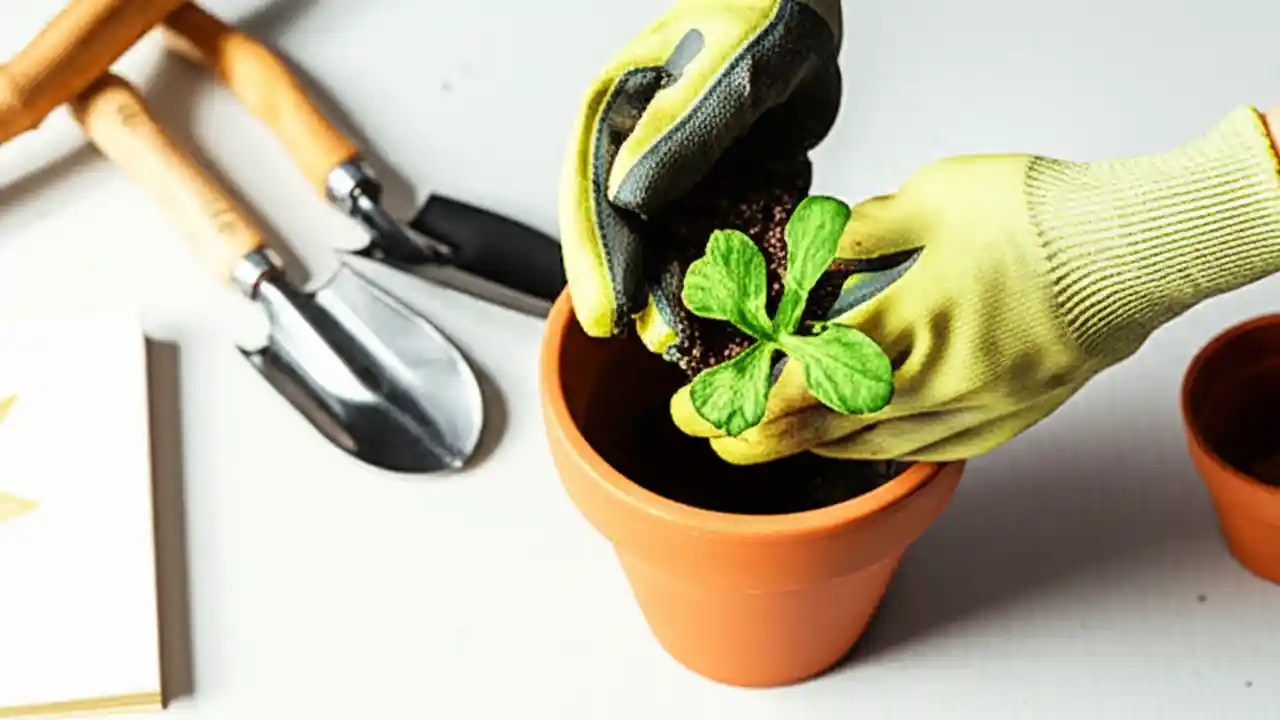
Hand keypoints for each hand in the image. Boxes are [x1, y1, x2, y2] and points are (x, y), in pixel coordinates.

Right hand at [559, 0, 841, 343]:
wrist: (808, 4)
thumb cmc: (761, 9)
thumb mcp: (726, 62)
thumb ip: (682, 124)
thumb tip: (629, 195)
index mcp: (617, 118)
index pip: (591, 197)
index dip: (597, 260)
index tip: (606, 312)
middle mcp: (640, 155)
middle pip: (626, 237)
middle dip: (640, 291)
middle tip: (658, 339)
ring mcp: (682, 178)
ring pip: (672, 250)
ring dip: (686, 295)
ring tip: (699, 340)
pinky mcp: (724, 193)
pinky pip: (721, 244)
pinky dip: (734, 276)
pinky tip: (747, 308)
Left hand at [673, 107, 1279, 462]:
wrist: (1131, 251)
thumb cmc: (1040, 218)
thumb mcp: (932, 199)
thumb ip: (859, 232)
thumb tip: (808, 248)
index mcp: (908, 322)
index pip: (800, 380)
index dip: (739, 402)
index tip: (695, 411)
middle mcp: (935, 381)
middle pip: (826, 427)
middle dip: (760, 438)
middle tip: (718, 439)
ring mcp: (973, 409)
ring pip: (873, 447)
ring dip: (813, 447)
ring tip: (772, 441)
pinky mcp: (1004, 420)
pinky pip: (926, 451)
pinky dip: (877, 449)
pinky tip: (854, 443)